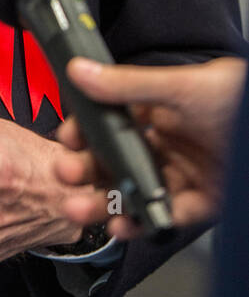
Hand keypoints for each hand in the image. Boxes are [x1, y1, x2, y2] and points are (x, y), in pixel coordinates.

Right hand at [55, 56, 247, 237]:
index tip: (65, 141)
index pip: (110, 121)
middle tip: (66, 176)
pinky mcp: (202, 200)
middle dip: (88, 170)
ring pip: (135, 190)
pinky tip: (124, 224)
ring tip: (83, 207)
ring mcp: (184, 171)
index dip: (85, 133)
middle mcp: (168, 140)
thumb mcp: (181, 86)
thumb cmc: (239, 99)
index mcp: (159, 107)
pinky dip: (143, 222)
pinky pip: (166, 214)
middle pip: (118, 160)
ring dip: (107, 201)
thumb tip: (82, 71)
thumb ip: (128, 85)